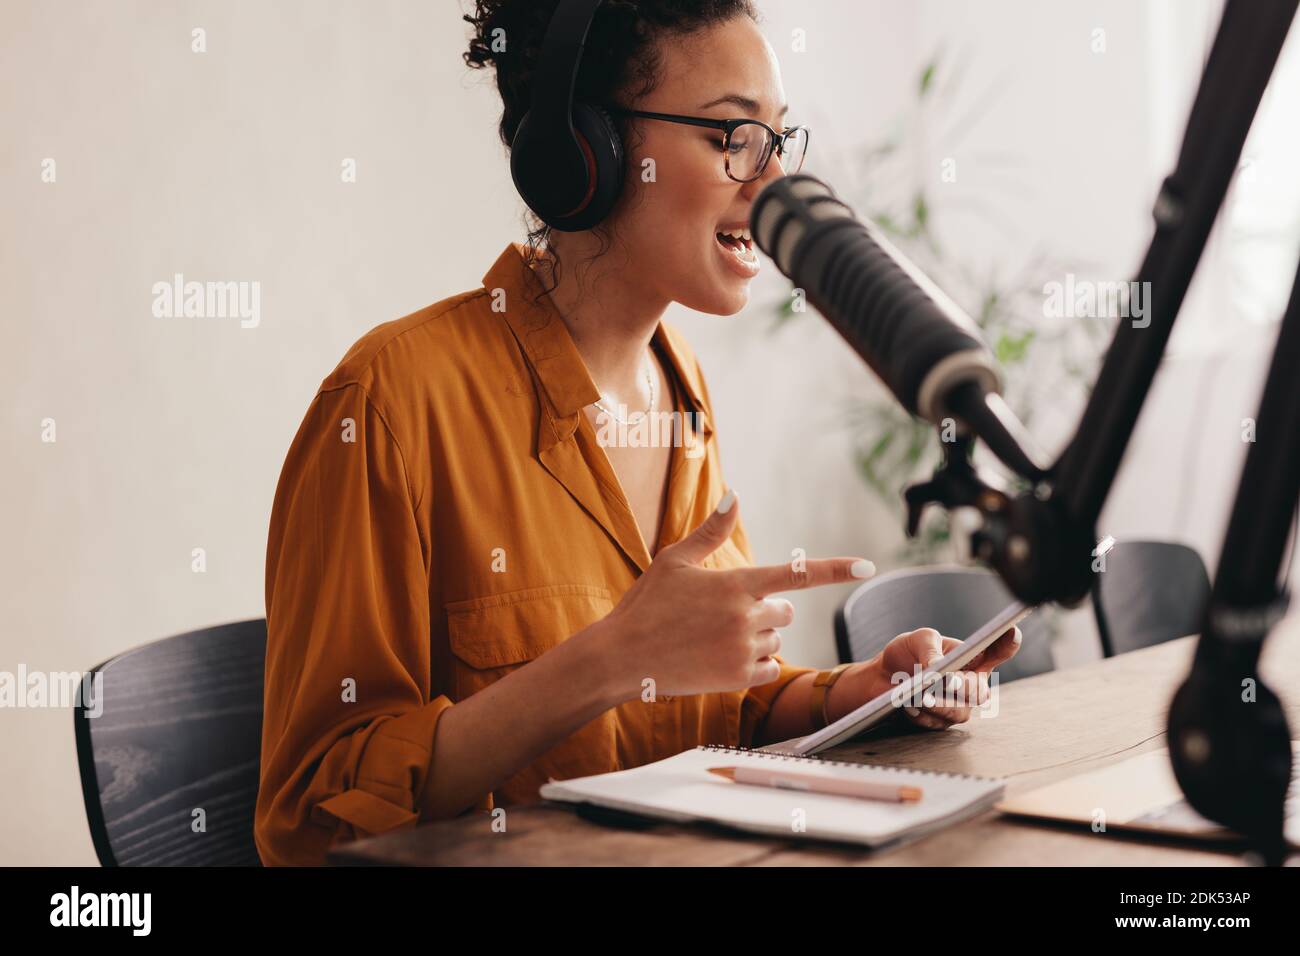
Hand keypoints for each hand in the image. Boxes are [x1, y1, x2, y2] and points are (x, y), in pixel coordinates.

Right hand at [598, 490, 874, 698]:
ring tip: (713, 639)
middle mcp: (745, 616)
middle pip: (785, 613)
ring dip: (756, 640)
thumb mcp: (674, 561)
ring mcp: (743, 650)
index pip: (798, 573)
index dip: (837, 569)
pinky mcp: (737, 678)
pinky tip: (719, 659)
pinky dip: (752, 665)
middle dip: (765, 612)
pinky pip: (768, 669)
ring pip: (775, 642)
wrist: (621, 657)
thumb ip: (712, 531)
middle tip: (724, 615)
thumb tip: (735, 495)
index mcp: (735, 583)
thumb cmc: (646, 604)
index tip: (868, 566)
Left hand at [856, 626, 1021, 730]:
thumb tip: (937, 667)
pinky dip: (921, 714)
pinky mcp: (940, 721)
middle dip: (965, 687)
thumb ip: (930, 649)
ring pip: (959, 712)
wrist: (882, 676)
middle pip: (979, 691)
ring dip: (939, 705)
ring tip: (919, 696)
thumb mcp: (917, 640)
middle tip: (948, 680)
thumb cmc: (907, 653)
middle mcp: (971, 684)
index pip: (997, 651)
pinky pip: (936, 723)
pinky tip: (908, 706)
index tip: (1011, 631)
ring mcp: (958, 705)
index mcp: (972, 658)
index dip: (1007, 643)